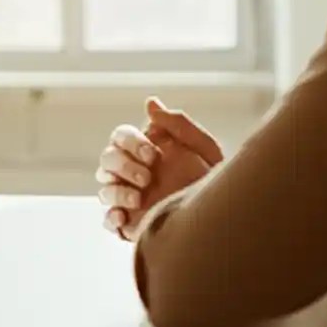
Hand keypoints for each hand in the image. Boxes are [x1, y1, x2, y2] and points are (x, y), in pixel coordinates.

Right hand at [97, 97, 224, 240]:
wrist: (222, 220)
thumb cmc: (215, 181)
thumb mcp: (203, 148)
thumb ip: (178, 124)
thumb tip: (151, 102)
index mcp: (146, 151)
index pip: (120, 136)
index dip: (130, 142)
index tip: (152, 155)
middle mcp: (133, 173)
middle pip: (106, 159)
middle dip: (123, 165)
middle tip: (146, 178)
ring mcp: (129, 199)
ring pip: (104, 189)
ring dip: (116, 191)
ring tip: (138, 200)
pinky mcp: (130, 224)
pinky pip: (108, 220)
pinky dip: (111, 217)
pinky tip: (124, 218)